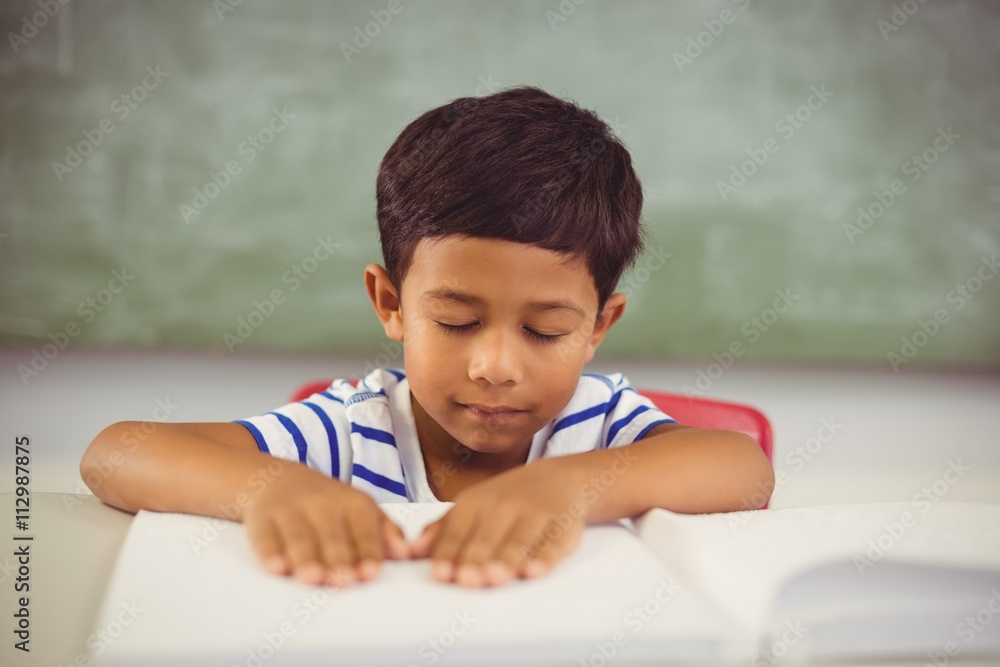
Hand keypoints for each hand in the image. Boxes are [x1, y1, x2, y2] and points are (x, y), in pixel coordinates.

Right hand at [242, 463, 407, 586]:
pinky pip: (264, 537)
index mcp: (352, 502)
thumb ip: (385, 532)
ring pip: (299, 537)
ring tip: (312, 578)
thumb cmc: (328, 504)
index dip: (368, 551)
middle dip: (338, 558)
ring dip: (306, 558)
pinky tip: (276, 567)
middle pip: (332, 535)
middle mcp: (322, 503)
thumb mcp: (361, 510)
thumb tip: (405, 553)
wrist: (276, 479)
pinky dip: (269, 552)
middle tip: (344, 580)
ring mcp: (290, 509)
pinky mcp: (262, 519)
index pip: (364, 529)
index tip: (371, 573)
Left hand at [409, 459, 586, 587]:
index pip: (458, 530)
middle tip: (467, 581)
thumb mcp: (471, 508)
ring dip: (507, 559)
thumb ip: (441, 531)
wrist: (557, 479)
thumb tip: (409, 551)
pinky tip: (534, 571)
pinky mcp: (562, 526)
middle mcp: (504, 506)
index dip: (449, 552)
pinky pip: (553, 543)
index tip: (441, 575)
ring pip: (518, 540)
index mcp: (476, 503)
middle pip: (487, 537)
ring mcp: (534, 514)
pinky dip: (544, 557)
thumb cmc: (505, 501)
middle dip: (476, 559)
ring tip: (495, 578)